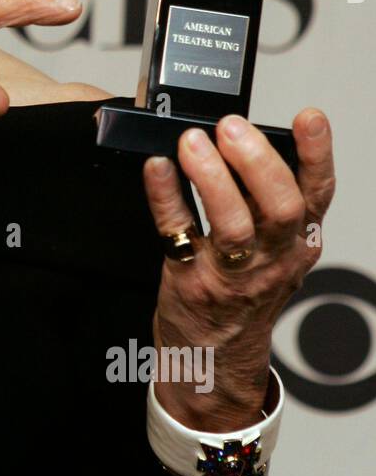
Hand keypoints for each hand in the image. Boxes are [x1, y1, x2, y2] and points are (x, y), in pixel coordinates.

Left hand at [141, 109, 335, 429]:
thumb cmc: (244, 292)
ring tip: (191, 142)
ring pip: (232, 225)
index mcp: (298, 241)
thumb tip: (243, 138)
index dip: (317, 153)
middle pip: (280, 207)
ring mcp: (232, 274)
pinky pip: (176, 235)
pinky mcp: (189, 282)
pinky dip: (165, 198)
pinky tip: (156, 170)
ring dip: (211, 178)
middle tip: (231, 127)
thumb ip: (267, 200)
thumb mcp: (275, 248)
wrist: (216, 358)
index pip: (317, 193)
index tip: (308, 117)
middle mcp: (273, 258)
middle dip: (257, 161)